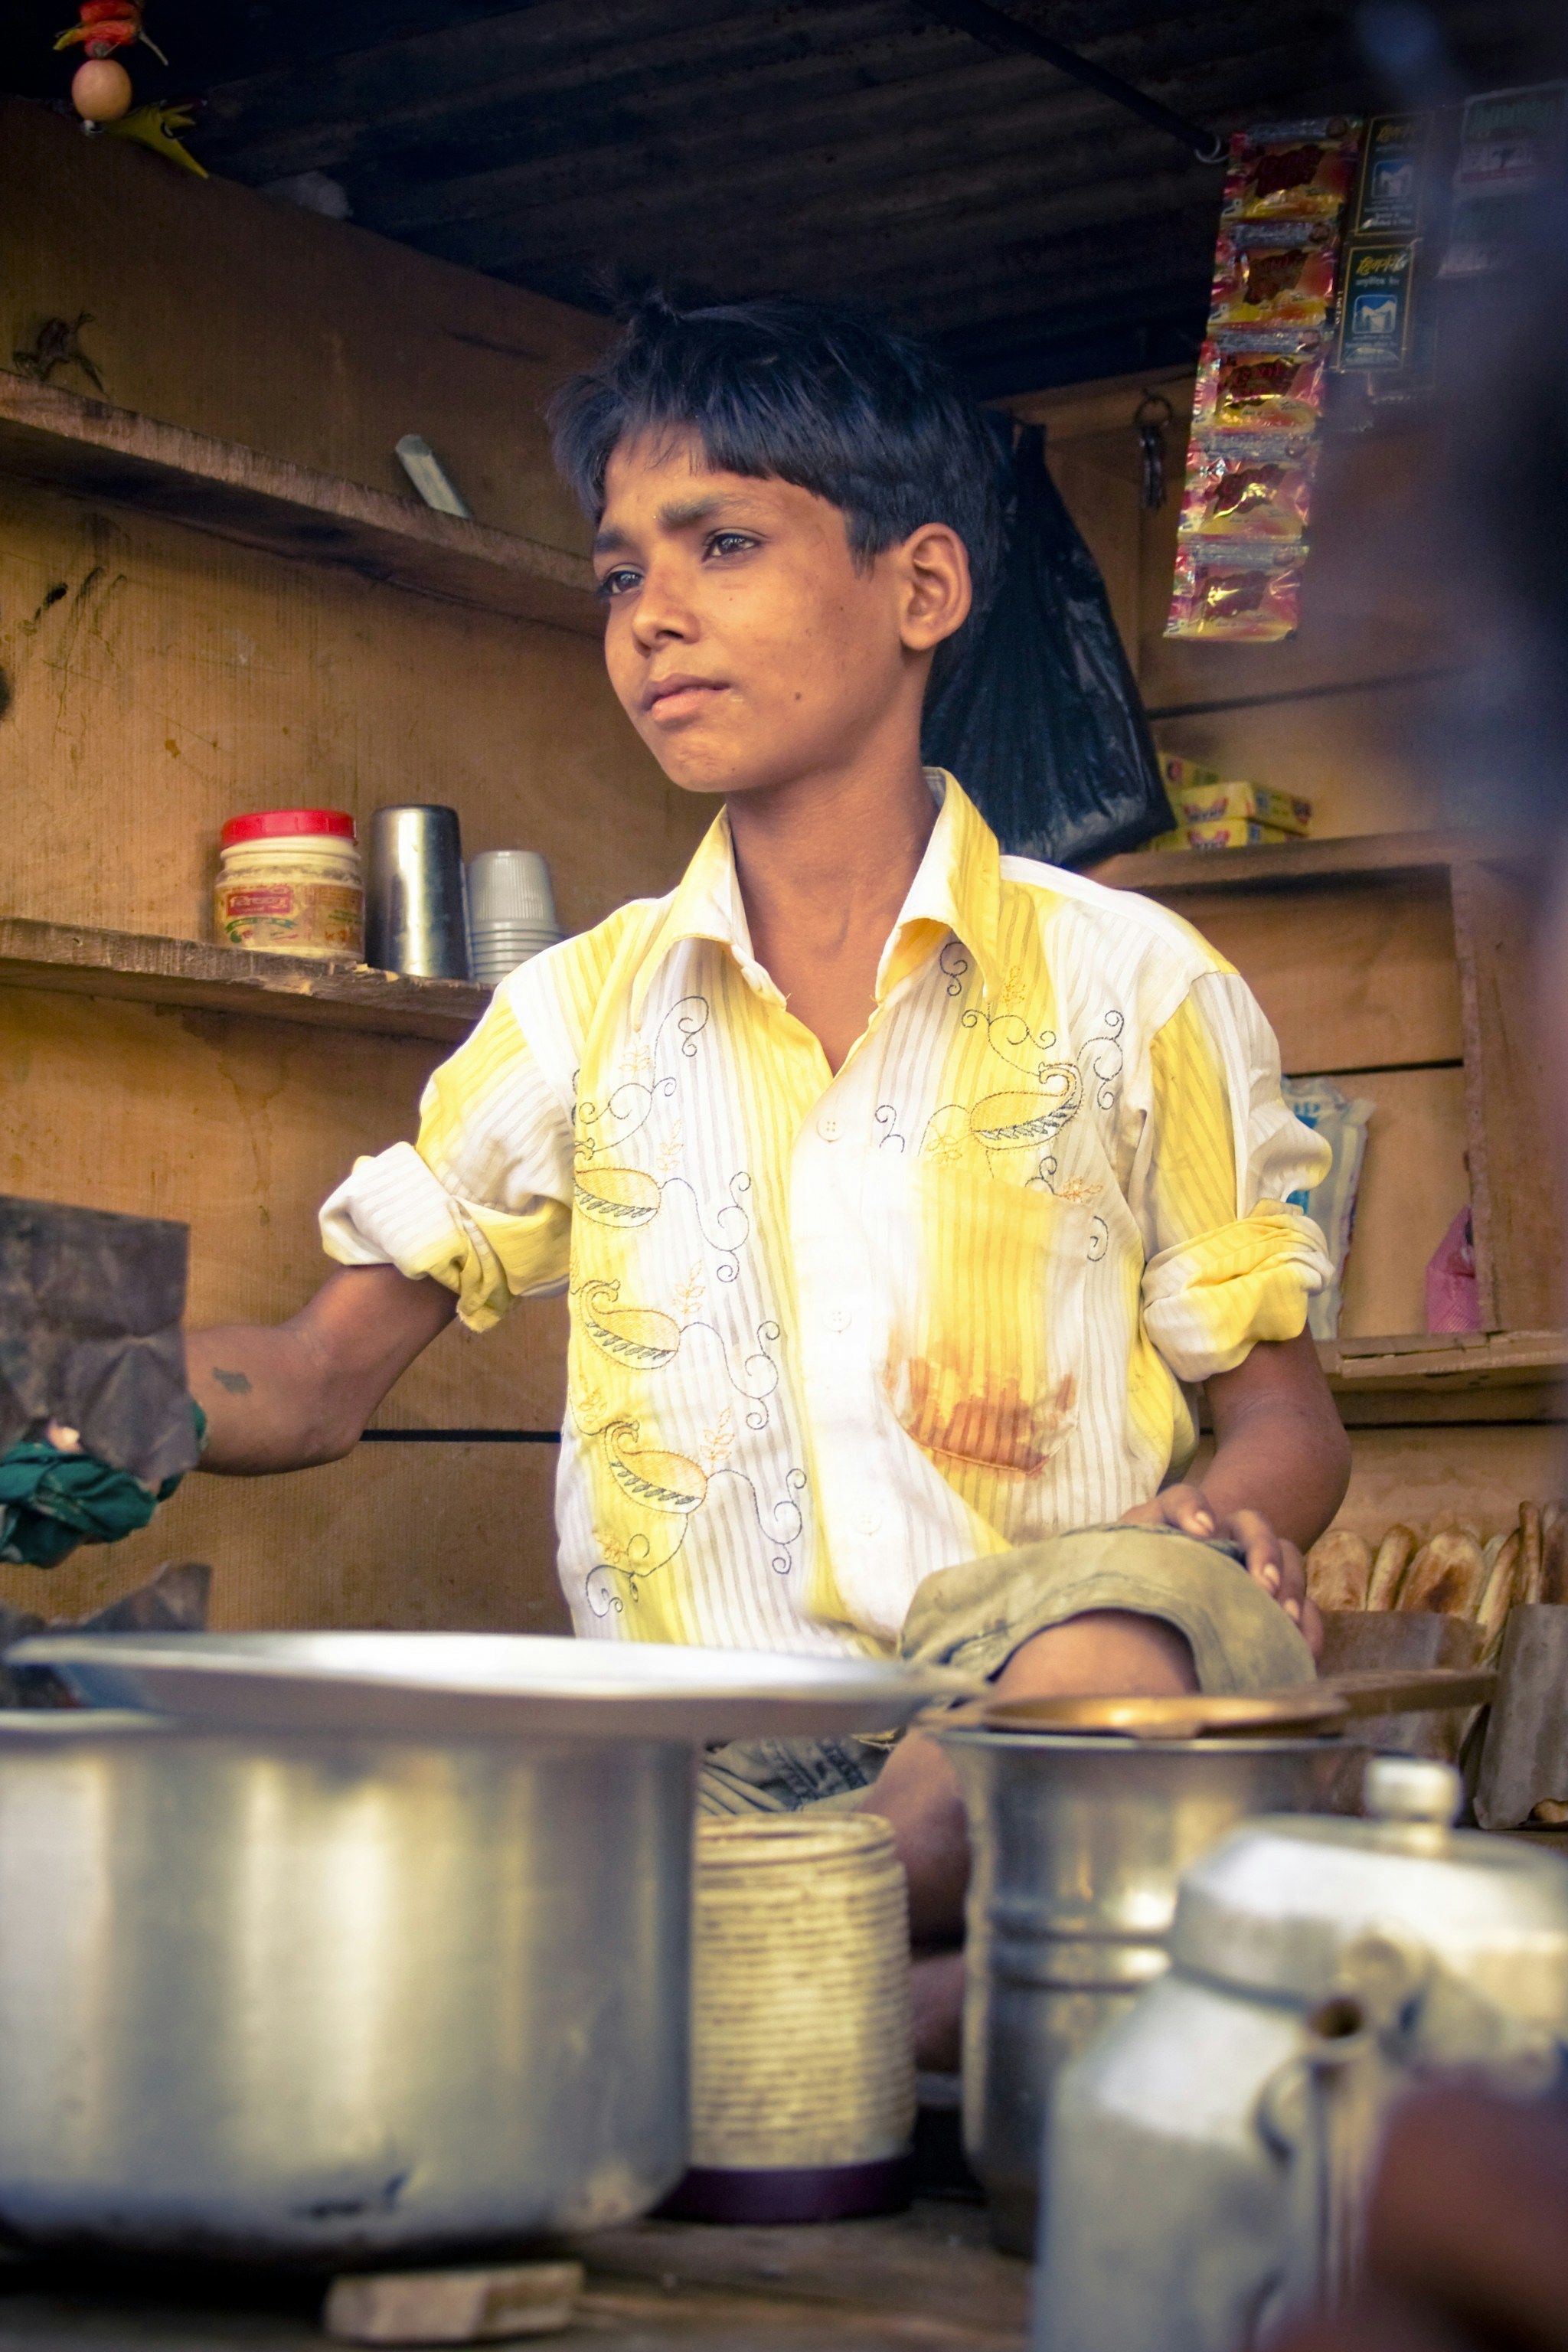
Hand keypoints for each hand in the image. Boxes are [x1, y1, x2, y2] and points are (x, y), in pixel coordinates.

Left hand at [1120, 1485, 1322, 1658]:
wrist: (1150, 1626)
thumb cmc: (1129, 1592)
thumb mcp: (1119, 1572)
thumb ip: (1114, 1570)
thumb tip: (1081, 1596)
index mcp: (1175, 1525)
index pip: (1182, 1500)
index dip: (1193, 1509)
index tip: (1201, 1533)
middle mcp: (1222, 1538)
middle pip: (1252, 1524)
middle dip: (1260, 1549)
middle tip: (1262, 1583)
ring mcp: (1253, 1568)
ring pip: (1287, 1558)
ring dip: (1289, 1584)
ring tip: (1282, 1618)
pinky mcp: (1275, 1606)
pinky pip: (1305, 1609)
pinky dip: (1306, 1626)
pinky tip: (1301, 1649)